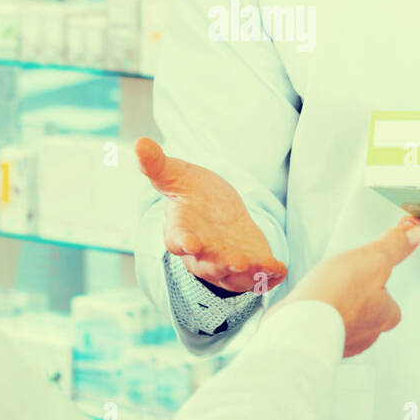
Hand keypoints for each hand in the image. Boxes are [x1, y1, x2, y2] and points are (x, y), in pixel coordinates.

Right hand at [135, 137, 286, 294]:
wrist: (216, 206)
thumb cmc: (192, 191)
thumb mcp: (178, 174)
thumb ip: (158, 165)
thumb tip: (139, 142)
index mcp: (179, 232)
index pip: (177, 241)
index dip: (183, 243)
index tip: (190, 244)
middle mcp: (200, 254)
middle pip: (208, 265)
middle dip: (223, 265)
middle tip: (238, 262)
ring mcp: (225, 263)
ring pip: (233, 276)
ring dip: (247, 275)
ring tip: (261, 268)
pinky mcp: (249, 263)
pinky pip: (257, 276)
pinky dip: (267, 275)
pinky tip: (279, 269)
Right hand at [270, 218, 419, 357]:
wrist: (298, 326)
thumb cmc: (337, 294)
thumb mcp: (372, 259)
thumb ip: (394, 246)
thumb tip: (415, 233)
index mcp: (385, 317)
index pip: (389, 300)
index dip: (375, 283)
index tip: (362, 273)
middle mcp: (368, 336)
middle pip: (367, 313)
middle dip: (354, 299)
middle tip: (339, 281)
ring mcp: (343, 343)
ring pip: (344, 322)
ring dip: (335, 309)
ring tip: (321, 292)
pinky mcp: (319, 346)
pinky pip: (323, 330)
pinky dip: (318, 318)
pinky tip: (308, 307)